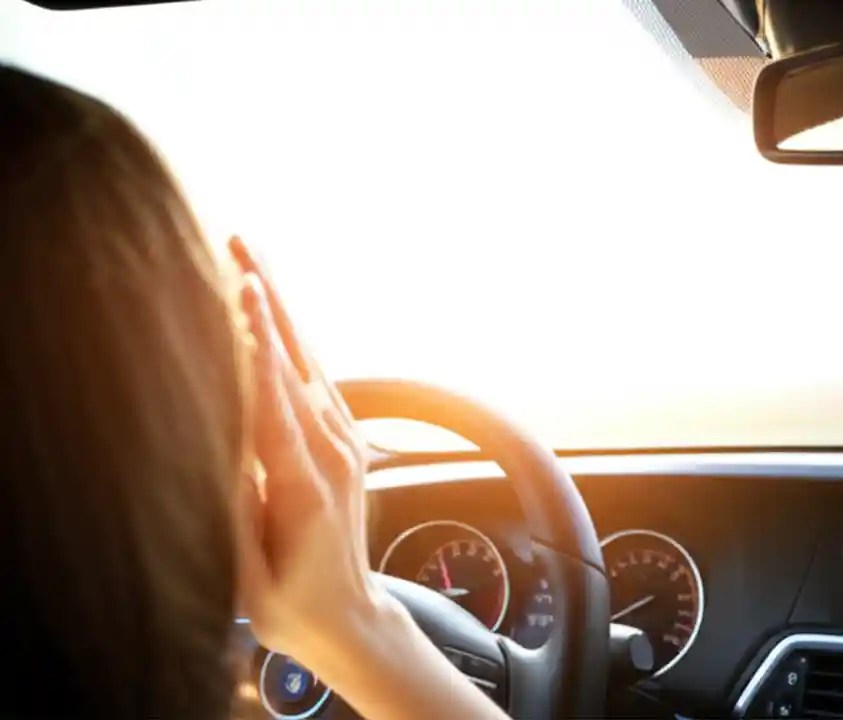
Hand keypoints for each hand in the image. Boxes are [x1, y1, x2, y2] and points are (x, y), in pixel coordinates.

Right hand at [229, 237, 391, 666]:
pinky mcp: (343, 439)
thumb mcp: (248, 572)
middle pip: (297, 363)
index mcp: (309, 485)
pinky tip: (270, 309)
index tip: (246, 296)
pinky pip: (315, 378)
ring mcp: (344, 441)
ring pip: (309, 361)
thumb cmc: (291, 602)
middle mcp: (335, 451)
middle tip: (242, 245)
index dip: (260, 348)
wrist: (349, 616)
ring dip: (280, 308)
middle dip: (269, 300)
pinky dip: (290, 338)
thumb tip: (217, 445)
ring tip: (249, 258)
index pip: (277, 403)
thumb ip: (235, 509)